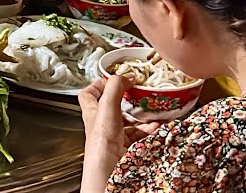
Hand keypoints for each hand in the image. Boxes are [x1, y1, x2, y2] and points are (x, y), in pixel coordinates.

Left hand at [77, 76, 159, 191]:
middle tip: (139, 95)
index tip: (111, 78)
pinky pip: (140, 136)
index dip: (97, 84)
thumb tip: (123, 76)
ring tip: (153, 111)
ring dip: (142, 116)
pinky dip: (150, 130)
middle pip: (114, 108)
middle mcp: (102, 125)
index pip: (88, 95)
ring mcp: (114, 137)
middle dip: (129, 101)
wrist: (109, 169)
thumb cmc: (102, 142)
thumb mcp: (107, 107)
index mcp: (92, 113)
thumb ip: (114, 88)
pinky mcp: (127, 147)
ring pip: (129, 122)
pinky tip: (158, 126)